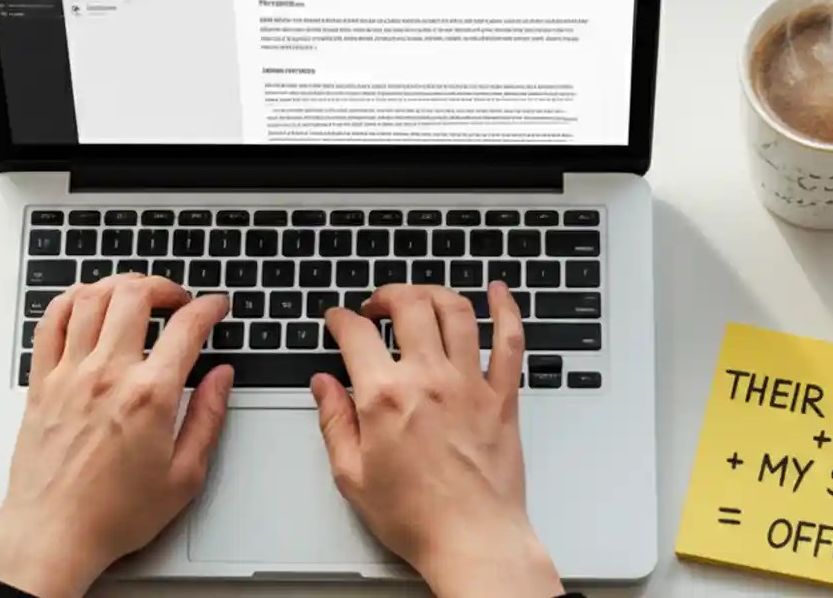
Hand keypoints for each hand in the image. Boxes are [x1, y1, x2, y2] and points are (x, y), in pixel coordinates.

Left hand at [0, 275, 234, 597]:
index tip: (217, 307)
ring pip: (92, 298)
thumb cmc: (114, 514)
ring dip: (120, 285)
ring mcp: (69, 375)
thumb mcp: (185, 475)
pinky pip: (50, 322)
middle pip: (135, 296)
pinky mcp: (41, 383)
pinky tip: (88, 303)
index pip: (187, 327)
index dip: (210, 308)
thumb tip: (222, 378)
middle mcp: (108, 375)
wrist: (53, 534)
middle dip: (165, 286)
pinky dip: (71, 300)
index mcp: (150, 397)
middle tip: (179, 299)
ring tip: (137, 294)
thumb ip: (209, 417)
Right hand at [314, 282, 562, 597]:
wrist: (471, 539)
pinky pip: (510, 340)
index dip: (340, 318)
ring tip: (421, 298)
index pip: (356, 334)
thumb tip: (323, 385)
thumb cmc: (416, 517)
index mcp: (385, 398)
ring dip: (434, 293)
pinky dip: (506, 310)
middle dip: (387, 295)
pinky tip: (499, 293)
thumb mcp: (352, 475)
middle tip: (378, 305)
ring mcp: (470, 384)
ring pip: (456, 311)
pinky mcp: (502, 396)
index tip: (338, 320)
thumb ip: (334, 421)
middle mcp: (429, 380)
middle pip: (408, 305)